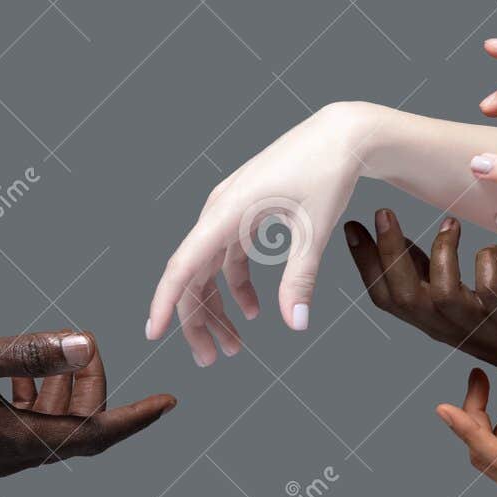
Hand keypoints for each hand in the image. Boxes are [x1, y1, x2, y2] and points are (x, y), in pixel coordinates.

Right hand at [0, 328, 175, 474]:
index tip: (171, 401)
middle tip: (86, 343)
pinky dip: (35, 400)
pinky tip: (19, 374)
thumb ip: (27, 352)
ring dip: (63, 392)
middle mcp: (9, 458)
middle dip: (93, 386)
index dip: (137, 417)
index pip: (96, 433)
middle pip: (78, 428)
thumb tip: (86, 346)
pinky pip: (25, 429)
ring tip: (55, 353)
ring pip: (52, 429)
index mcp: (16, 440)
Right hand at [147, 102, 378, 359]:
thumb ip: (301, 278)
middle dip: (198, 321)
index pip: (184, 264)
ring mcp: (229, 212)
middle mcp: (219, 211)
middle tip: (211, 361)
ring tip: (233, 347)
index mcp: (227, 211)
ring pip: (208, 269)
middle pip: (192, 275)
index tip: (154, 333)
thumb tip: (295, 324)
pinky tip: (256, 311)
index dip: (166, 301)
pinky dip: (237, 287)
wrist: (342, 135)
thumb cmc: (326, 172)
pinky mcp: (243, 214)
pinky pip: (228, 258)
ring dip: (217, 309)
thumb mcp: (314, 229)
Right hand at [344, 206, 496, 374]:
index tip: (352, 226)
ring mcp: (479, 327)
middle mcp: (448, 329)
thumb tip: (390, 238)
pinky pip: (491, 287)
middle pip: (403, 295)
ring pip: (442, 292)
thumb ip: (427, 273)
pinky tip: (495, 248)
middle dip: (388, 252)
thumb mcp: (458, 298)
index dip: (364, 264)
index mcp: (432, 323)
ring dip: (442, 252)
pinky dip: (489, 261)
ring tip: (450, 222)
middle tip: (383, 210)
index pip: (384, 297)